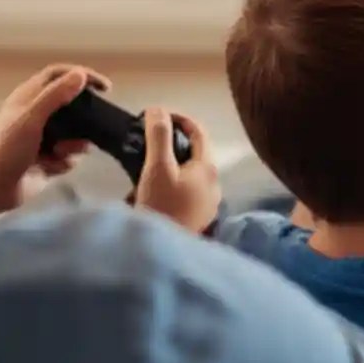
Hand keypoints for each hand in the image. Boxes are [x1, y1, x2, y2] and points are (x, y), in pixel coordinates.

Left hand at [0, 64, 111, 205]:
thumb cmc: (9, 147)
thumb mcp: (32, 117)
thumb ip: (56, 95)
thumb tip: (80, 75)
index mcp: (29, 97)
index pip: (59, 75)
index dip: (82, 75)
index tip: (105, 88)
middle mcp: (36, 114)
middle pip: (70, 105)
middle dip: (84, 117)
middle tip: (99, 123)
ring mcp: (42, 138)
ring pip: (73, 134)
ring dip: (75, 144)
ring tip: (65, 152)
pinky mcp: (47, 160)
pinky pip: (68, 157)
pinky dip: (64, 162)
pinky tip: (53, 167)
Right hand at [134, 108, 220, 232]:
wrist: (161, 253)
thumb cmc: (161, 206)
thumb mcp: (157, 167)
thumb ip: (159, 135)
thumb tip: (157, 109)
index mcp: (209, 168)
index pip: (199, 131)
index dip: (179, 118)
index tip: (156, 116)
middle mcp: (215, 184)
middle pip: (196, 152)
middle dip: (174, 142)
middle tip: (149, 140)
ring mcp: (209, 204)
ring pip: (192, 172)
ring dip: (173, 163)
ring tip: (149, 163)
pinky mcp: (198, 218)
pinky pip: (188, 190)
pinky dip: (174, 181)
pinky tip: (156, 188)